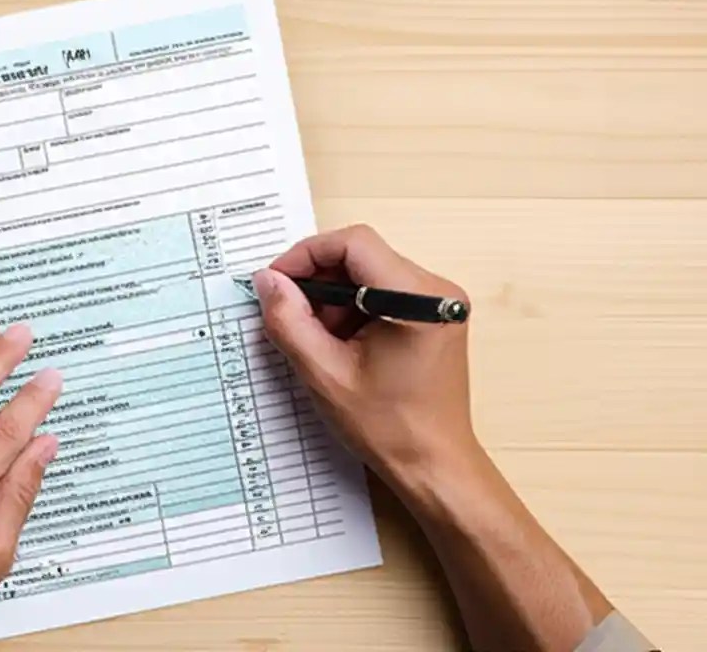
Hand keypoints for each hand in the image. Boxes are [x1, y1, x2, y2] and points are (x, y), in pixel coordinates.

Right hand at [252, 224, 473, 485]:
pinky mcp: (433, 315)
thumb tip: (267, 280)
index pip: (354, 243)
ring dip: (334, 300)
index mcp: (417, 300)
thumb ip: (289, 321)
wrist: (433, 464)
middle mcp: (437, 290)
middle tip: (291, 318)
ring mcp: (439, 302)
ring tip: (319, 343)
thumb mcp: (324, 374)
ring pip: (369, 274)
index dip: (307, 254)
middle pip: (361, 256)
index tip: (277, 282)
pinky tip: (340, 346)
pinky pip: (382, 292)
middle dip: (318, 284)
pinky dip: (353, 311)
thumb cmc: (389, 427)